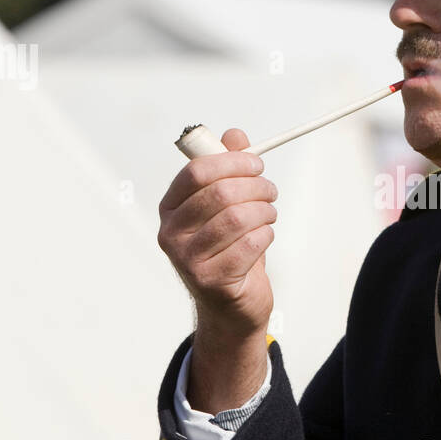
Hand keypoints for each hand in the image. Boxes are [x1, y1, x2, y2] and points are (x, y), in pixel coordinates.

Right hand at [158, 127, 276, 335]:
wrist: (230, 304)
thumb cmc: (227, 249)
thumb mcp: (226, 206)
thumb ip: (228, 169)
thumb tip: (235, 135)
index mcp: (170, 208)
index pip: (196, 172)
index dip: (232, 162)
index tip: (256, 164)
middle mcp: (171, 234)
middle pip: (220, 193)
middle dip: (255, 187)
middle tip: (270, 191)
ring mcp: (188, 260)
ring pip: (238, 218)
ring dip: (264, 211)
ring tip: (269, 214)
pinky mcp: (212, 281)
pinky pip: (250, 244)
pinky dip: (265, 235)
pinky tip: (264, 237)